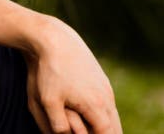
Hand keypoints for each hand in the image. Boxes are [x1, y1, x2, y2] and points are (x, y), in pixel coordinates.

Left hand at [25, 16, 120, 133]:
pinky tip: (98, 118)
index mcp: (96, 105)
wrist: (55, 39)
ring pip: (113, 114)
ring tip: (103, 132)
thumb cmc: (49, 71)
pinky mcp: (101, 77)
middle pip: (115, 127)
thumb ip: (58, 125)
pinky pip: (108, 102)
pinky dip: (106, 114)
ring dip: (109, 126)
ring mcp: (105, 85)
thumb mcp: (48, 101)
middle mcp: (106, 96)